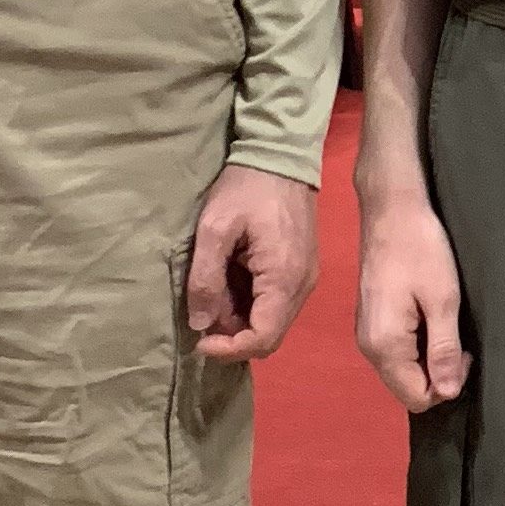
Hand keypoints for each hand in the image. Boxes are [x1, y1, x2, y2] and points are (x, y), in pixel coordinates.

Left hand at [185, 166, 318, 363]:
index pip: (263, 339)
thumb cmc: (246, 188)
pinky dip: (250, 304)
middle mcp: (302, 286)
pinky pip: (275, 303)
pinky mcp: (301, 270)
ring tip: (212, 293)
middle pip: (269, 335)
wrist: (281, 155)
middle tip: (202, 312)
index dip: (229, 349)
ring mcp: (305, 278)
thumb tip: (199, 324)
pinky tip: (229, 282)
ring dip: (239, 318)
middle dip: (231, 334)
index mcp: (284, 279)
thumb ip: (205, 278)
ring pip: (272, 321)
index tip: (199, 341)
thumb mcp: (214, 228)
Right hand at [356, 182, 468, 412]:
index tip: (463, 353)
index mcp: (384, 345)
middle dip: (437, 374)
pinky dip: (417, 345)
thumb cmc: (420, 249)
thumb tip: (448, 392)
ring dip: (428, 358)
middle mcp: (369, 346)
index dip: (446, 384)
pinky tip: (431, 318)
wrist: (391, 210)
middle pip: (407, 387)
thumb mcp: (442, 300)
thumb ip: (444, 349)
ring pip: (402, 370)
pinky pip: (396, 351)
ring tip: (447, 326)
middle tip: (459, 341)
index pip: (416, 397)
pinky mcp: (372, 320)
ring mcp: (367, 333)